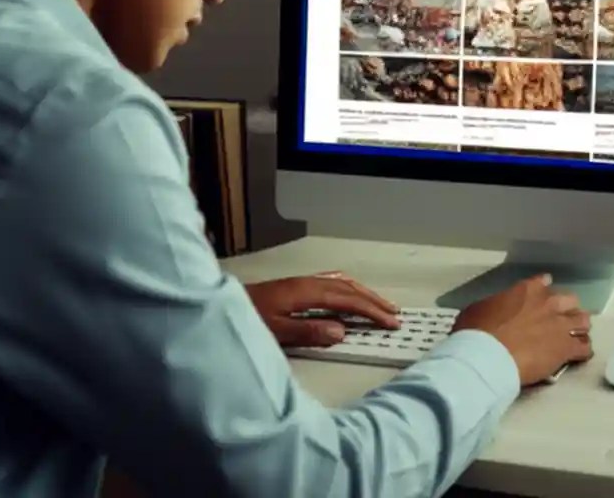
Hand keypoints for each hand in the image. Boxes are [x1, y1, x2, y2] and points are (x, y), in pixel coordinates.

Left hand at [245, 271, 399, 347]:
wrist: (218, 308)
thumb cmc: (245, 320)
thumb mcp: (276, 332)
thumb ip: (309, 331)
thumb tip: (341, 330)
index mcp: (305, 292)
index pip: (347, 300)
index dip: (371, 311)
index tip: (390, 322)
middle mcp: (306, 283)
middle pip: (348, 289)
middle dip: (373, 301)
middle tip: (394, 315)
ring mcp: (300, 283)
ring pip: (341, 283)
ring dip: (363, 293)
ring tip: (380, 305)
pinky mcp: (294, 287)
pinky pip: (330, 283)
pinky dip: (348, 288)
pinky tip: (349, 293)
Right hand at [452, 274, 592, 385]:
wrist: (488, 357)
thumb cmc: (476, 332)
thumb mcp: (480, 309)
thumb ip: (496, 305)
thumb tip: (496, 310)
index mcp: (527, 290)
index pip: (543, 282)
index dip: (544, 289)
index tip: (543, 295)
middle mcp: (549, 303)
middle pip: (570, 301)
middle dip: (566, 309)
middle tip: (559, 320)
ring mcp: (560, 326)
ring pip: (583, 321)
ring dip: (579, 327)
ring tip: (575, 336)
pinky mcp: (566, 349)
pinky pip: (584, 348)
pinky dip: (583, 351)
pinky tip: (580, 355)